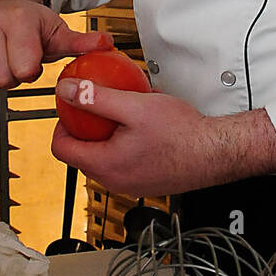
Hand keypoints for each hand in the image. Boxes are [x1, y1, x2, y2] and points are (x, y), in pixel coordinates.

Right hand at [0, 0, 114, 90]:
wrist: (1, 2)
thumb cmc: (31, 23)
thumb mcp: (57, 31)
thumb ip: (81, 42)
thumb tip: (107, 43)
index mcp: (18, 20)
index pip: (22, 70)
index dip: (29, 71)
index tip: (30, 59)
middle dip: (9, 77)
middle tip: (12, 59)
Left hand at [51, 76, 218, 195]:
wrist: (216, 152)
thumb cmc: (182, 134)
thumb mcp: (133, 106)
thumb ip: (95, 98)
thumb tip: (67, 90)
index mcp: (105, 166)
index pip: (61, 149)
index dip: (59, 125)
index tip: (69, 108)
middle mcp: (115, 181)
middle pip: (81, 155)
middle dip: (83, 129)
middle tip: (93, 106)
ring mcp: (130, 185)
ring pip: (103, 159)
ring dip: (104, 136)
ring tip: (117, 113)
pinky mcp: (145, 183)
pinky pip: (122, 162)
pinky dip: (122, 144)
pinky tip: (137, 125)